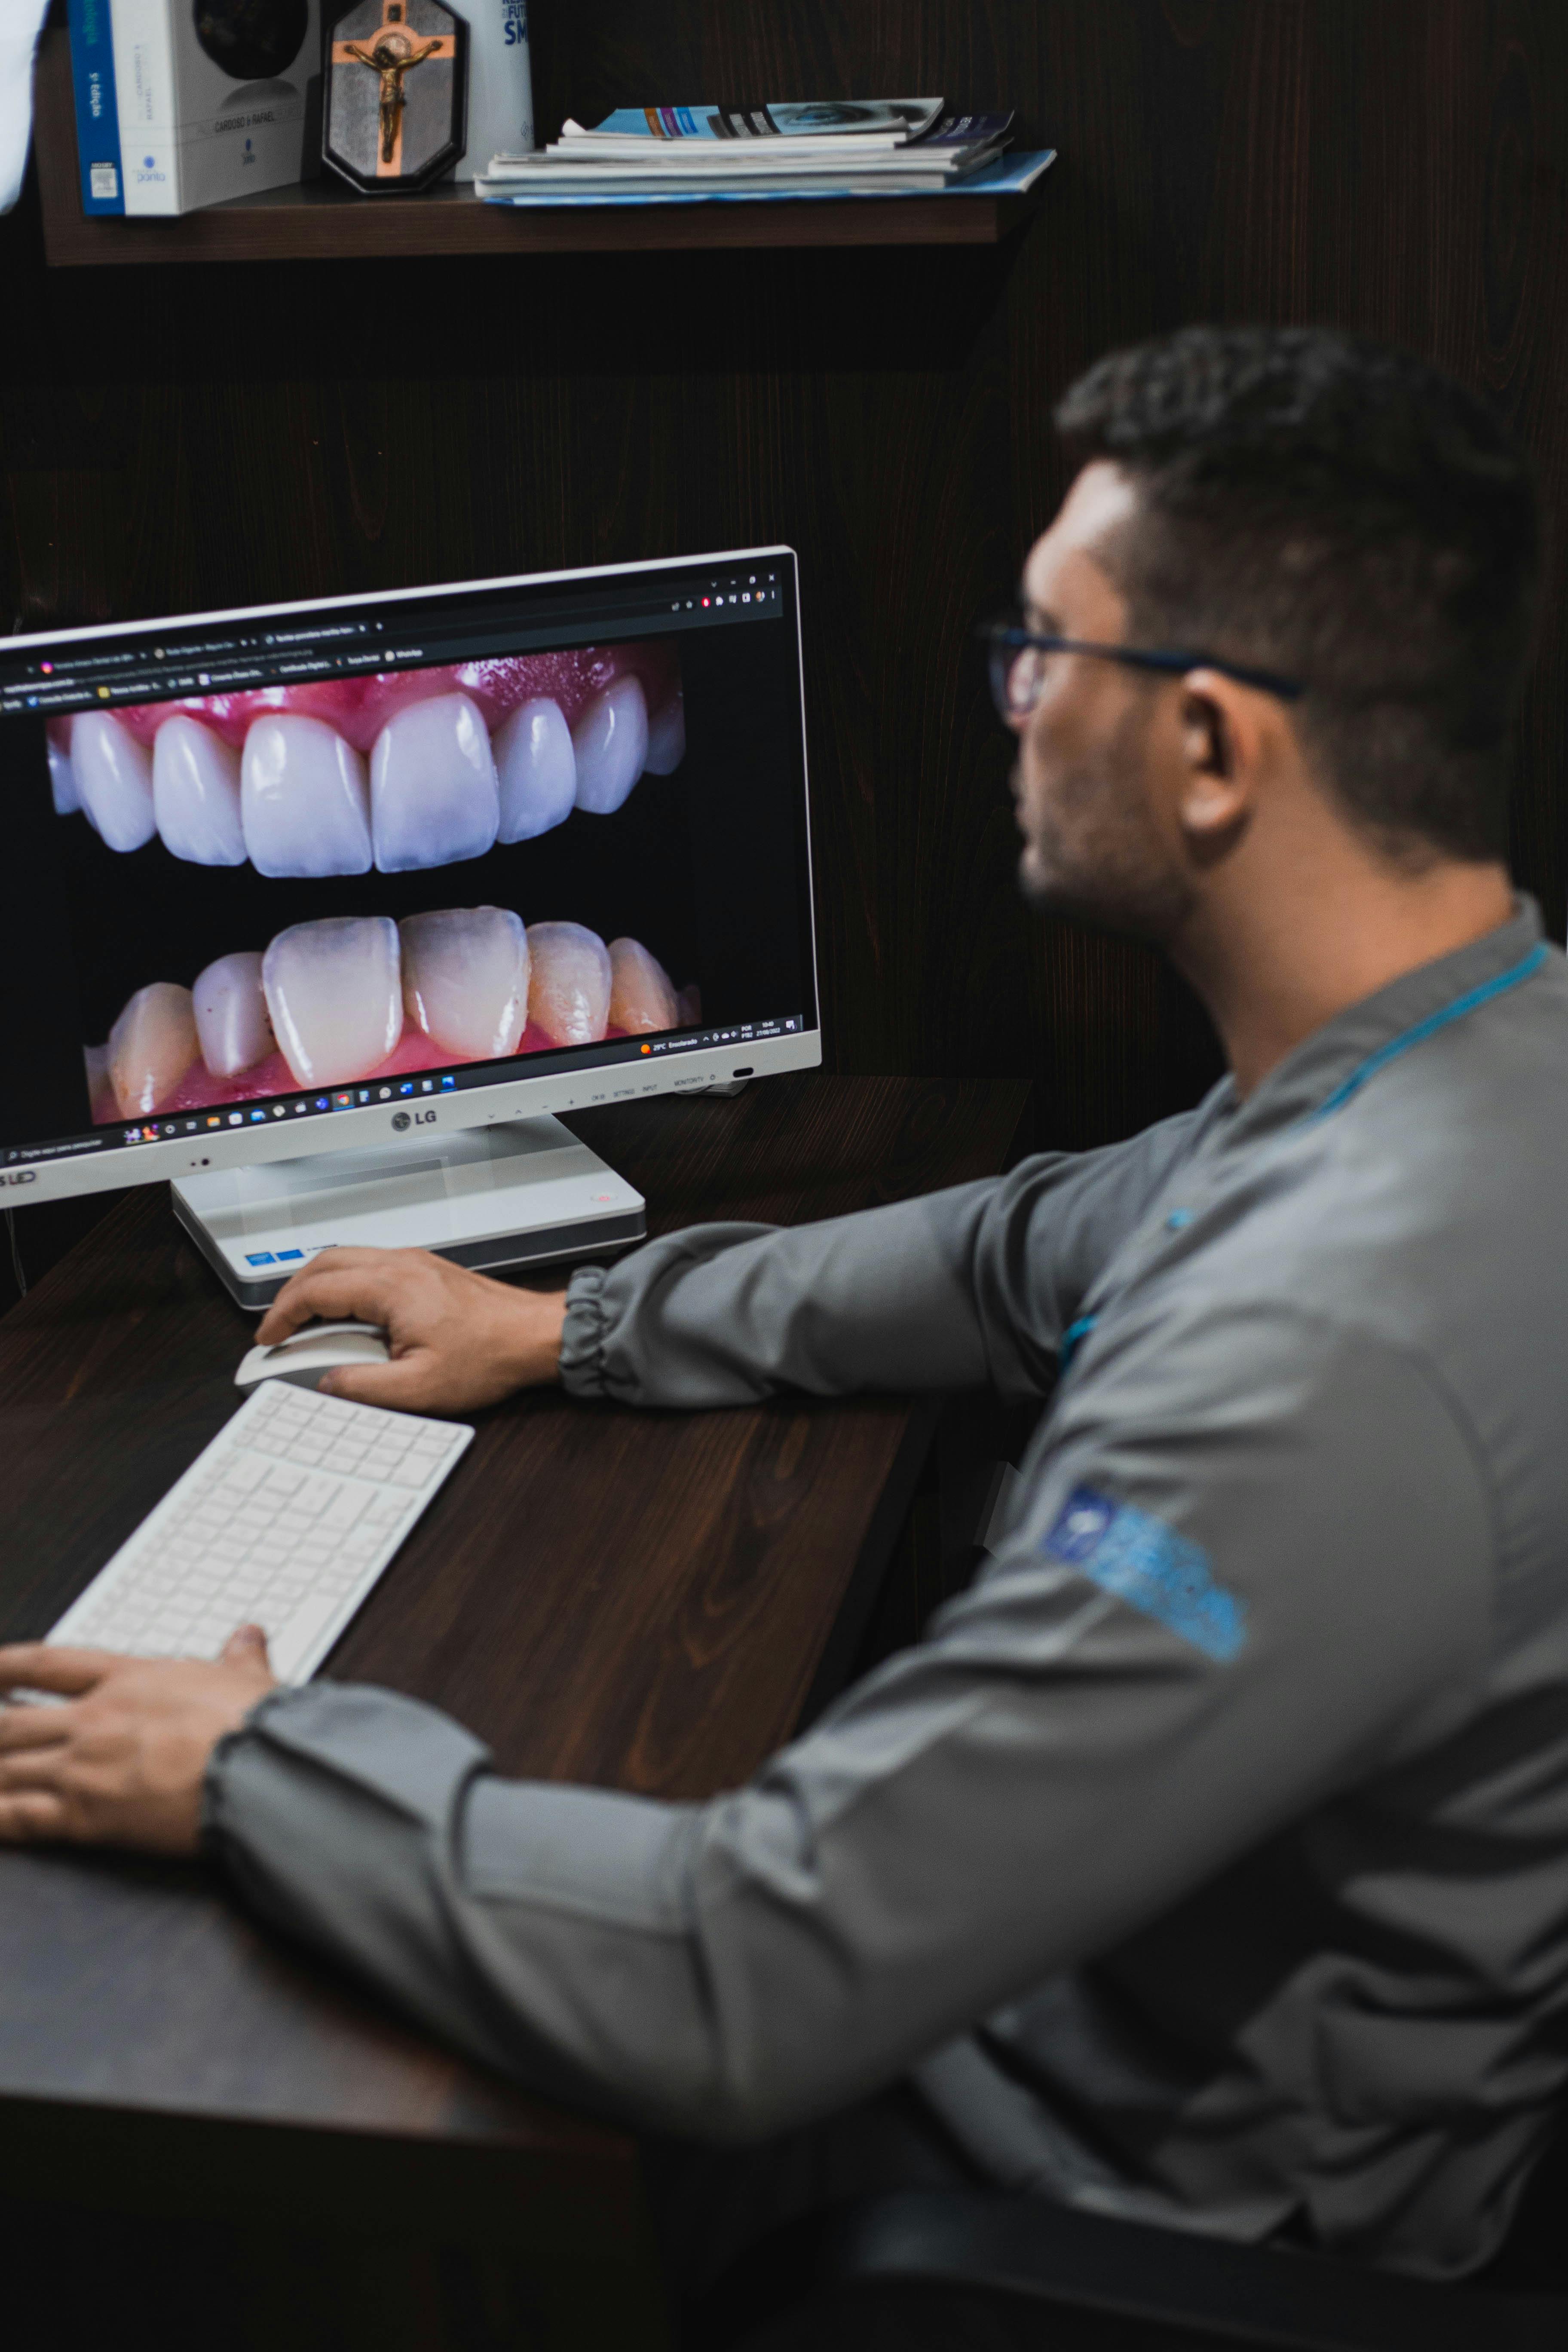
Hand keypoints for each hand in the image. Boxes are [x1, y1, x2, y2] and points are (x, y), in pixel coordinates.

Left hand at [0, 1626, 276, 1854]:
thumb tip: (248, 1637)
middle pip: (11, 1722)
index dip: (6, 1666)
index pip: (48, 1664)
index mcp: (129, 1679)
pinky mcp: (83, 1818)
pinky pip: (17, 1819)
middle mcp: (93, 1719)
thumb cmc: (252, 1727)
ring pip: (5, 1768)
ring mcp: (81, 1768)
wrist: (255, 1771)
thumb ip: (239, 1658)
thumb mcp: (246, 1679)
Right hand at [256, 1247, 568, 1414]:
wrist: (535, 1336)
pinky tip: (347, 1314)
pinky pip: (370, 1266)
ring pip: (347, 1259)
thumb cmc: (490, 1356)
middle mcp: (400, 1264)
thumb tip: (326, 1384)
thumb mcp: (419, 1388)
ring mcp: (415, 1263)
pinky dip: (346, 1285)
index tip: (268, 1339)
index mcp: (391, 1287)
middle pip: (324, 1263)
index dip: (283, 1316)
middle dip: (292, 1294)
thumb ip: (363, 1387)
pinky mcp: (426, 1270)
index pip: (316, 1290)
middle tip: (278, 1328)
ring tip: (306, 1323)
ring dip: (318, 1286)